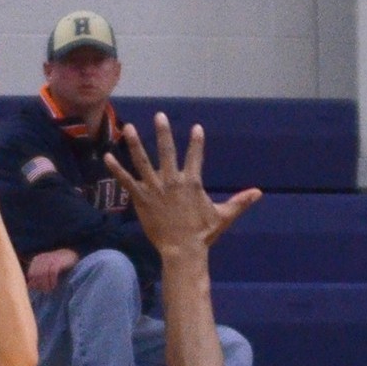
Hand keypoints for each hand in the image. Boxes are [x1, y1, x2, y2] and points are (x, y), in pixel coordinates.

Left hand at [25, 248, 77, 292]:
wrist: (69, 255)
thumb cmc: (55, 265)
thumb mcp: (44, 270)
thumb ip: (37, 277)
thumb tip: (29, 286)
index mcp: (36, 260)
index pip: (30, 274)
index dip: (34, 283)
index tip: (40, 289)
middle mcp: (41, 258)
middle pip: (36, 275)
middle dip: (40, 284)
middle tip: (46, 291)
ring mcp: (50, 259)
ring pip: (43, 274)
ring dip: (46, 284)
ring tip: (50, 289)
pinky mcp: (58, 261)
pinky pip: (52, 272)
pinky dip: (52, 280)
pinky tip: (54, 285)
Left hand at [103, 113, 260, 255]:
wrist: (182, 249)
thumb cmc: (203, 234)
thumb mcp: (223, 216)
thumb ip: (239, 201)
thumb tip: (259, 192)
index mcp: (192, 182)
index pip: (195, 156)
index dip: (196, 142)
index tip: (196, 128)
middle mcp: (172, 180)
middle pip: (167, 151)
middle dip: (163, 132)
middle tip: (159, 115)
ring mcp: (154, 188)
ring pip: (143, 161)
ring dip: (135, 143)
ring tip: (128, 127)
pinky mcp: (140, 198)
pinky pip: (126, 180)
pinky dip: (116, 168)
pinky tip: (107, 156)